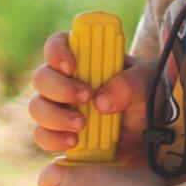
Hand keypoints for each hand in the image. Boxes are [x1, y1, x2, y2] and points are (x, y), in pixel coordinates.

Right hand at [27, 31, 155, 161]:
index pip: (56, 44)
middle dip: (60, 88)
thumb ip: (128, 85)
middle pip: (42, 77)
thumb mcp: (146, 82)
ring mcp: (57, 106)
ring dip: (56, 116)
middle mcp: (63, 79)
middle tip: (86, 97)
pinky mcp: (58, 132)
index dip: (57, 52)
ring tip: (82, 125)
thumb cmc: (144, 94)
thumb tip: (101, 102)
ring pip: (37, 106)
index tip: (72, 67)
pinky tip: (74, 141)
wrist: (148, 130)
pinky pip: (42, 135)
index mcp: (82, 55)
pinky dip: (53, 139)